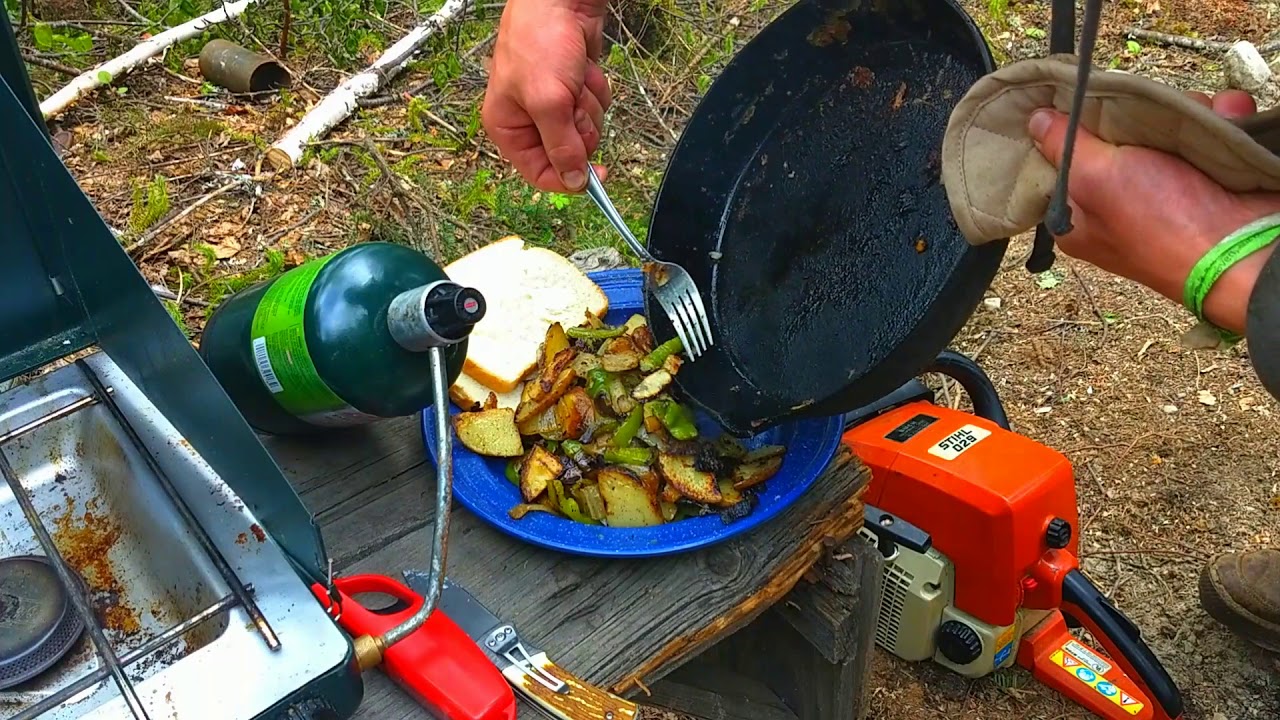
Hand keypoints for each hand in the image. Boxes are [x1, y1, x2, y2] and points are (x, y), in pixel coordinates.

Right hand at [482, 0, 611, 192]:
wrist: (561, 0)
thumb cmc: (540, 41)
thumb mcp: (549, 101)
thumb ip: (562, 146)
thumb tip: (573, 182)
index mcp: (509, 129)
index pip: (540, 174)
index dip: (568, 178)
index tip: (595, 175)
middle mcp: (529, 121)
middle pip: (570, 153)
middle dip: (580, 127)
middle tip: (571, 101)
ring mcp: (554, 104)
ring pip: (587, 130)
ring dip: (589, 105)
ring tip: (575, 79)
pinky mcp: (575, 90)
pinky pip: (596, 107)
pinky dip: (597, 90)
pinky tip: (585, 70)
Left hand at [1029, 90, 1279, 334]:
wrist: (1243, 249)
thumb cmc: (1158, 221)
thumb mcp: (1095, 178)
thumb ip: (1063, 145)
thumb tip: (1033, 121)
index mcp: (1076, 214)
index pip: (1058, 163)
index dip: (1070, 130)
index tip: (1081, 100)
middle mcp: (1117, 203)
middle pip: (1116, 136)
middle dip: (1139, 117)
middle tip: (1152, 114)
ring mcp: (1165, 189)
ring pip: (1164, 128)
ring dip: (1188, 113)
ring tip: (1204, 116)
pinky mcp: (1206, 177)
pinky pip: (1204, 133)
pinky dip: (1219, 121)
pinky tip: (1228, 118)